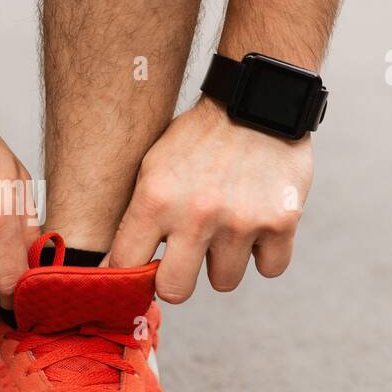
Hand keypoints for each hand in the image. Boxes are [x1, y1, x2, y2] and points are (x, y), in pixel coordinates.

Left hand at [108, 98, 311, 299]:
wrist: (256, 101)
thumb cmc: (197, 139)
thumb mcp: (152, 167)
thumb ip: (135, 217)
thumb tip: (110, 267)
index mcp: (156, 199)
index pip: (127, 265)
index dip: (131, 272)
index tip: (141, 267)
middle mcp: (196, 215)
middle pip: (175, 290)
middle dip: (177, 280)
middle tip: (185, 259)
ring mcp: (241, 222)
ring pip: (224, 281)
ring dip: (225, 261)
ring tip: (227, 226)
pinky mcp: (281, 223)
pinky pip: (270, 268)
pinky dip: (265, 253)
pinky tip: (257, 225)